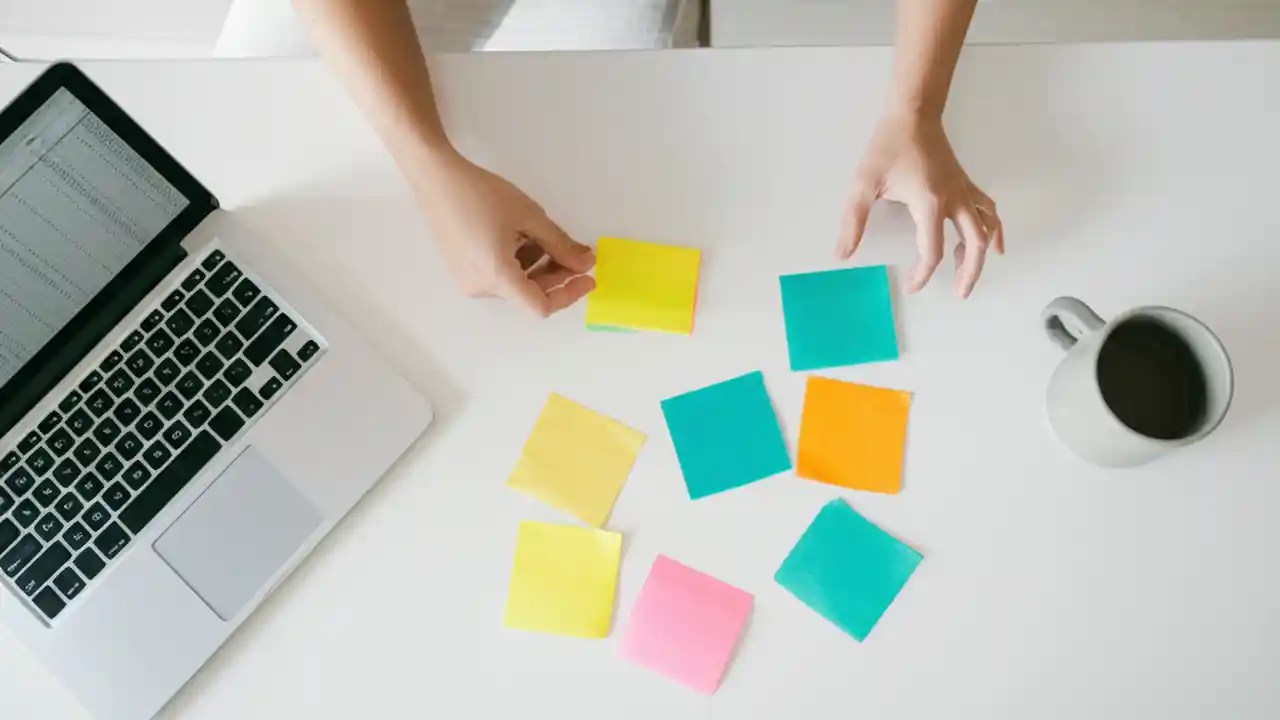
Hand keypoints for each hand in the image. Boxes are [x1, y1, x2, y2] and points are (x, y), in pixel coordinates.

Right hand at [416, 153, 594, 316]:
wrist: (437, 178)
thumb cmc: (481, 194)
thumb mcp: (529, 217)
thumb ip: (561, 245)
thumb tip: (585, 262)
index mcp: (497, 276)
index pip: (541, 306)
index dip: (569, 294)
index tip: (586, 277)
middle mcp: (480, 287)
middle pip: (528, 294)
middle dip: (556, 275)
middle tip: (575, 252)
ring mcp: (468, 281)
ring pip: (515, 285)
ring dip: (537, 267)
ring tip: (543, 236)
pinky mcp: (462, 271)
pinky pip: (498, 276)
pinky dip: (517, 263)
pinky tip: (519, 237)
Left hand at [838, 113, 1003, 298]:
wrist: (912, 113)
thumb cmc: (888, 146)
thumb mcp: (864, 184)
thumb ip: (852, 222)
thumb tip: (843, 254)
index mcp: (929, 203)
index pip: (932, 251)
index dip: (924, 274)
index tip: (913, 286)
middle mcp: (954, 200)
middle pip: (973, 244)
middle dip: (968, 273)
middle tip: (960, 294)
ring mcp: (964, 191)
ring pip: (986, 228)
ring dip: (982, 254)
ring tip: (971, 273)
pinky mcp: (965, 183)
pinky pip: (988, 210)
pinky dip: (993, 228)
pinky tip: (994, 243)